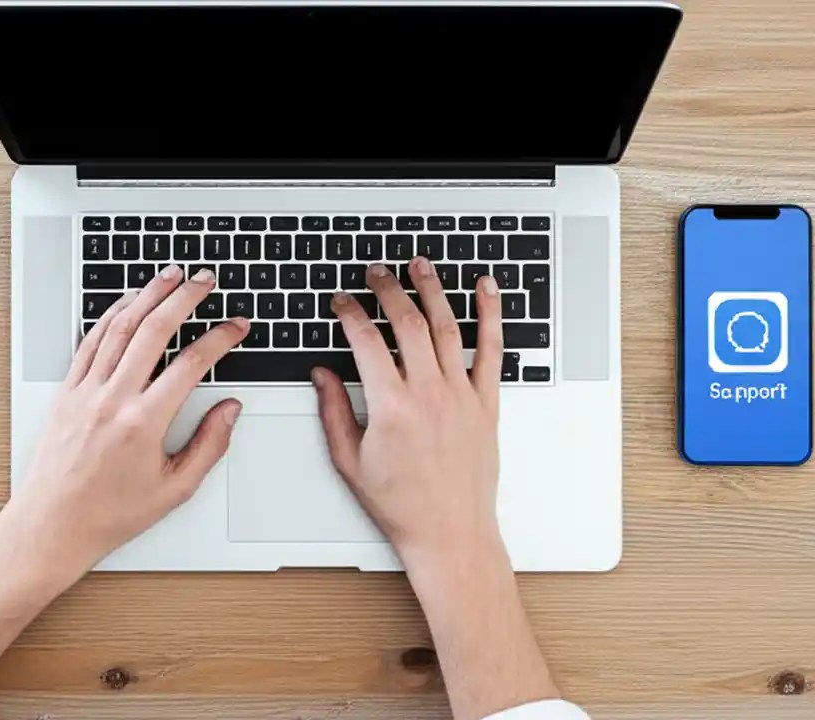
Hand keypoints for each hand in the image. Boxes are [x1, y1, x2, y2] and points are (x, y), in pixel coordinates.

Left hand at [13, 264, 249, 573]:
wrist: (52, 525)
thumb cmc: (110, 513)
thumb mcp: (175, 489)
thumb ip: (209, 445)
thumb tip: (229, 410)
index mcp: (144, 423)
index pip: (191, 364)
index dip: (220, 338)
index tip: (236, 327)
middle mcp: (112, 399)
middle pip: (154, 330)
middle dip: (185, 298)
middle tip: (205, 280)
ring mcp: (85, 391)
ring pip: (119, 327)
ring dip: (147, 295)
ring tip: (169, 276)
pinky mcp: (67, 392)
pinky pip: (90, 341)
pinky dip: (111, 315)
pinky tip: (127, 303)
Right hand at [312, 257, 503, 561]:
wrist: (450, 533)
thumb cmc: (401, 505)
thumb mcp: (350, 462)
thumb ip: (334, 412)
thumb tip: (322, 374)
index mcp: (391, 408)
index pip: (366, 342)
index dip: (350, 314)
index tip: (343, 302)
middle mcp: (429, 394)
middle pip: (407, 324)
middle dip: (388, 290)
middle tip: (376, 273)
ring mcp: (461, 396)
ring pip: (447, 327)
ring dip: (432, 290)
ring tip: (419, 265)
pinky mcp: (486, 403)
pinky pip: (492, 350)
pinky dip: (490, 315)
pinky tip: (487, 289)